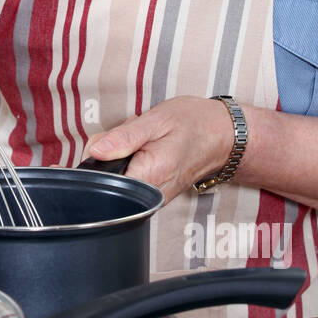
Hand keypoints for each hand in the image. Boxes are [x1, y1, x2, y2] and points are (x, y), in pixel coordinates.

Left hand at [82, 96, 236, 203]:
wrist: (224, 137)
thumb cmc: (194, 124)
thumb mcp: (156, 121)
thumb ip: (123, 138)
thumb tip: (95, 152)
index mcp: (148, 175)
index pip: (101, 180)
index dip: (94, 160)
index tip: (104, 144)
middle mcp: (150, 194)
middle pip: (106, 179)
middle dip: (108, 153)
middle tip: (130, 134)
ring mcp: (152, 197)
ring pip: (115, 178)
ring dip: (120, 155)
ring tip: (142, 139)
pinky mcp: (153, 194)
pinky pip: (128, 178)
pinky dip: (130, 161)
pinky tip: (144, 148)